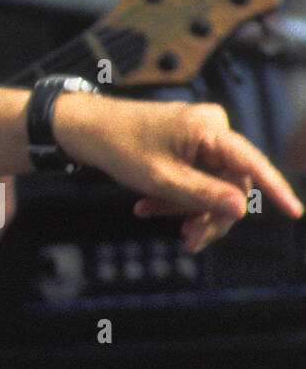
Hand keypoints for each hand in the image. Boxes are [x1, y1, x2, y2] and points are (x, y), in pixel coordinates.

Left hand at [53, 95, 302, 251]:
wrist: (83, 129)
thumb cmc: (118, 146)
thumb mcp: (161, 178)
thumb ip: (203, 194)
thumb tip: (242, 208)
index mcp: (209, 128)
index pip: (251, 162)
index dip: (275, 189)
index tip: (294, 212)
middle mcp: (211, 129)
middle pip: (229, 184)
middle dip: (208, 213)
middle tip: (189, 239)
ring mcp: (199, 137)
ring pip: (210, 186)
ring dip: (186, 207)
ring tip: (151, 214)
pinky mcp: (186, 146)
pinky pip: (194, 179)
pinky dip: (174, 196)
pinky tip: (146, 207)